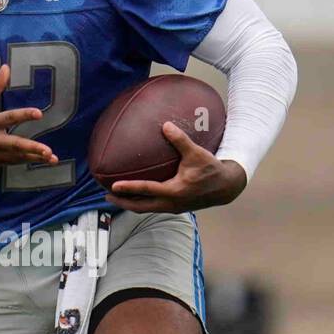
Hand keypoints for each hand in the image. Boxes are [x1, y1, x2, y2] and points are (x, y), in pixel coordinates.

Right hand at [0, 64, 59, 170]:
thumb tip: (6, 67)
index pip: (7, 118)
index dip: (23, 116)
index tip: (39, 113)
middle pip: (13, 145)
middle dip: (31, 148)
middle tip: (48, 151)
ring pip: (15, 157)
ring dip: (34, 158)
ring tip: (52, 158)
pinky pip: (12, 163)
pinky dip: (26, 161)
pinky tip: (41, 161)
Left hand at [104, 121, 246, 213]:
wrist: (225, 187)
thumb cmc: (210, 169)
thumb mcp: (196, 153)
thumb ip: (180, 140)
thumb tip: (165, 125)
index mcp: (174, 191)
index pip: (146, 190)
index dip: (128, 188)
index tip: (113, 186)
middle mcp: (171, 203)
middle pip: (140, 207)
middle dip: (123, 202)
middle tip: (107, 195)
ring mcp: (173, 208)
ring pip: (146, 209)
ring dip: (131, 204)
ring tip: (116, 197)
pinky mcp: (175, 208)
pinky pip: (153, 207)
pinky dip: (142, 203)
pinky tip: (136, 195)